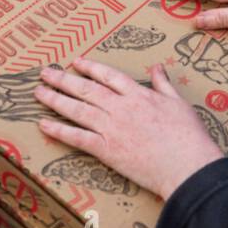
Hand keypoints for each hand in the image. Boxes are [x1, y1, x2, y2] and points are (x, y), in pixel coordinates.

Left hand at [36, 57, 223, 201]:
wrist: (187, 166)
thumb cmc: (189, 136)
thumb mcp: (179, 103)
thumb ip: (164, 85)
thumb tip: (158, 67)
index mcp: (138, 94)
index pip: (108, 75)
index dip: (90, 67)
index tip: (75, 62)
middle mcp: (120, 107)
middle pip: (86, 89)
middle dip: (63, 80)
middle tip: (45, 73)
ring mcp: (112, 128)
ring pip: (77, 110)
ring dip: (55, 99)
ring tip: (38, 92)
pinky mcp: (107, 150)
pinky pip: (77, 138)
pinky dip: (59, 131)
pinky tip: (43, 124)